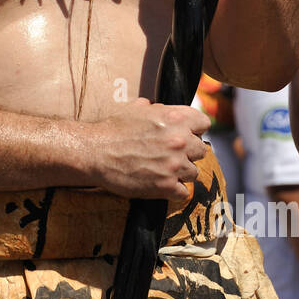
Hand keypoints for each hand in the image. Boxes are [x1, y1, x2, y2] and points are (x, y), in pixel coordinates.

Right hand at [85, 98, 210, 200]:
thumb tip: (158, 106)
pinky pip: (183, 192)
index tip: (185, 135)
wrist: (95, 152)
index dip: (193, 130)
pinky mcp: (166, 186)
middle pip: (201, 150)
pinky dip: (173, 190)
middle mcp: (179, 141)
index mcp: (175, 118)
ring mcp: (174, 165)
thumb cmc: (112, 129)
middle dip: (187, 153)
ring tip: (163, 171)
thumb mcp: (135, 109)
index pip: (204, 124)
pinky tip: (160, 185)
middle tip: (170, 155)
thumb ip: (155, 108)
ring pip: (193, 172)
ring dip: (180, 173)